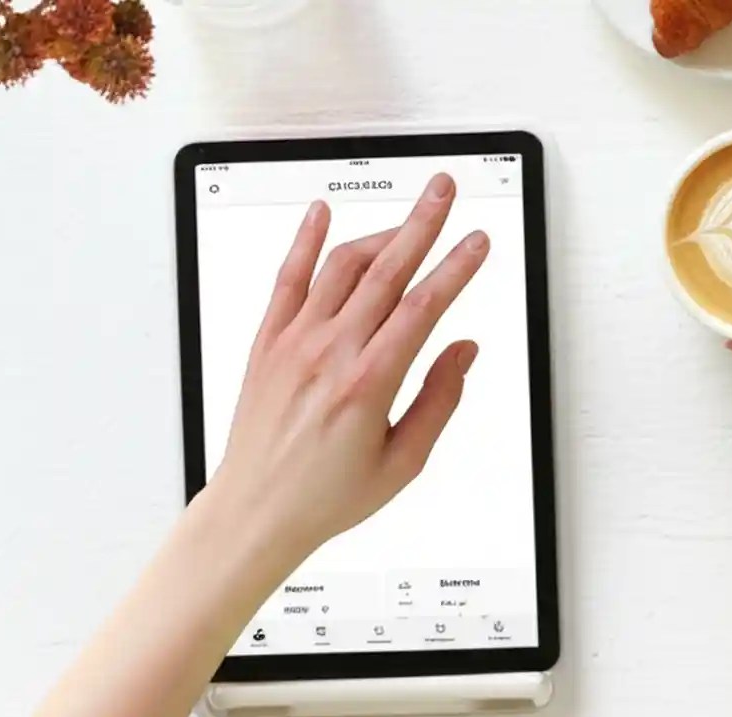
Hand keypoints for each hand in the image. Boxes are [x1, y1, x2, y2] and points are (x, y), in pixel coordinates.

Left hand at [212, 173, 488, 561]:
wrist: (255, 510)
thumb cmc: (324, 495)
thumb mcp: (402, 462)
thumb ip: (438, 401)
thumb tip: (463, 353)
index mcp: (367, 383)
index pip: (422, 307)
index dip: (455, 267)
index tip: (476, 242)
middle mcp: (328, 353)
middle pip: (386, 270)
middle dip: (422, 223)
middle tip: (444, 191)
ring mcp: (294, 342)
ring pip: (341, 267)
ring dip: (379, 231)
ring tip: (408, 216)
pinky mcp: (268, 343)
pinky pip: (287, 279)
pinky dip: (305, 241)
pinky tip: (320, 214)